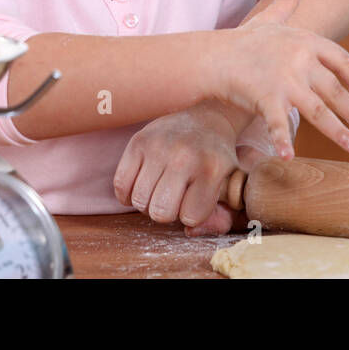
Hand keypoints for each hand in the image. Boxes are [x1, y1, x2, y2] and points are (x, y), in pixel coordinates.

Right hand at [113, 104, 241, 232]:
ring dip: (147, 202)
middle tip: (174, 197)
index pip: (190, 217)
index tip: (195, 200)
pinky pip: (120, 184)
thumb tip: (190, 232)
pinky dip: (127, 193)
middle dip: (166, 212)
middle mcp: (184, 156)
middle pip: (160, 212)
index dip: (191, 214)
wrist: (206, 117)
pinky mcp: (138, 141)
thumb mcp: (228, 184)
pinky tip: (143, 184)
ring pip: (138, 201)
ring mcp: (159, 147)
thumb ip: (219, 217)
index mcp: (211, 168)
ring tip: (160, 188)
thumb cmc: (215, 158)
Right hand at [216, 0, 348, 158]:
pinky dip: (284, 141)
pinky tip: (290, 157)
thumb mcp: (269, 18)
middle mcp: (301, 61)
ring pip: (320, 111)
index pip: (342, 60)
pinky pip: (280, 124)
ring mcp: (285, 80)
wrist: (212, 55)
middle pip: (336, 90)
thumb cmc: (242, 41)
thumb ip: (287, 0)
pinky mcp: (266, 98)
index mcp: (306, 42)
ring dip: (340, 132)